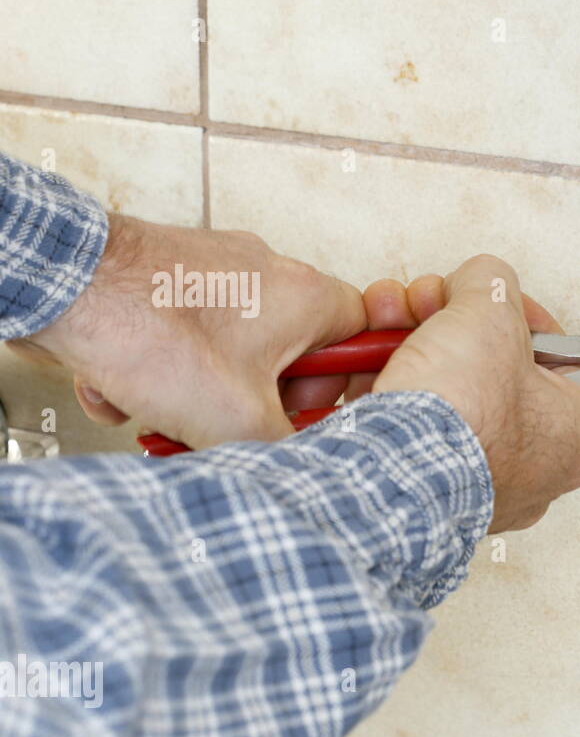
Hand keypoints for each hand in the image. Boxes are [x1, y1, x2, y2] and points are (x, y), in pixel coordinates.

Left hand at [12, 213, 369, 448]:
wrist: (58, 285)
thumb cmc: (148, 329)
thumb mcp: (240, 421)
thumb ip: (290, 447)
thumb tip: (304, 463)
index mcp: (304, 296)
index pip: (363, 336)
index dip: (346, 384)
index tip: (323, 411)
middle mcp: (264, 273)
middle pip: (290, 355)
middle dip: (259, 401)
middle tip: (239, 423)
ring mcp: (212, 272)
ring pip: (231, 355)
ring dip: (200, 396)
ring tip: (167, 414)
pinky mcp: (165, 280)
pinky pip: (182, 341)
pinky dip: (156, 374)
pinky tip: (127, 392)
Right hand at [372, 255, 579, 532]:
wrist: (395, 470)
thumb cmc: (464, 410)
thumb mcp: (490, 308)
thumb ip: (491, 282)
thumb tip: (480, 279)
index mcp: (577, 434)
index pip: (557, 353)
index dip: (512, 312)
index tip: (484, 297)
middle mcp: (539, 473)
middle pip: (496, 373)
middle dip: (453, 330)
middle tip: (428, 307)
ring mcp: (484, 490)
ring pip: (452, 402)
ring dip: (416, 354)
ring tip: (390, 328)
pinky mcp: (431, 497)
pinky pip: (416, 435)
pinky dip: (394, 399)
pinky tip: (371, 371)